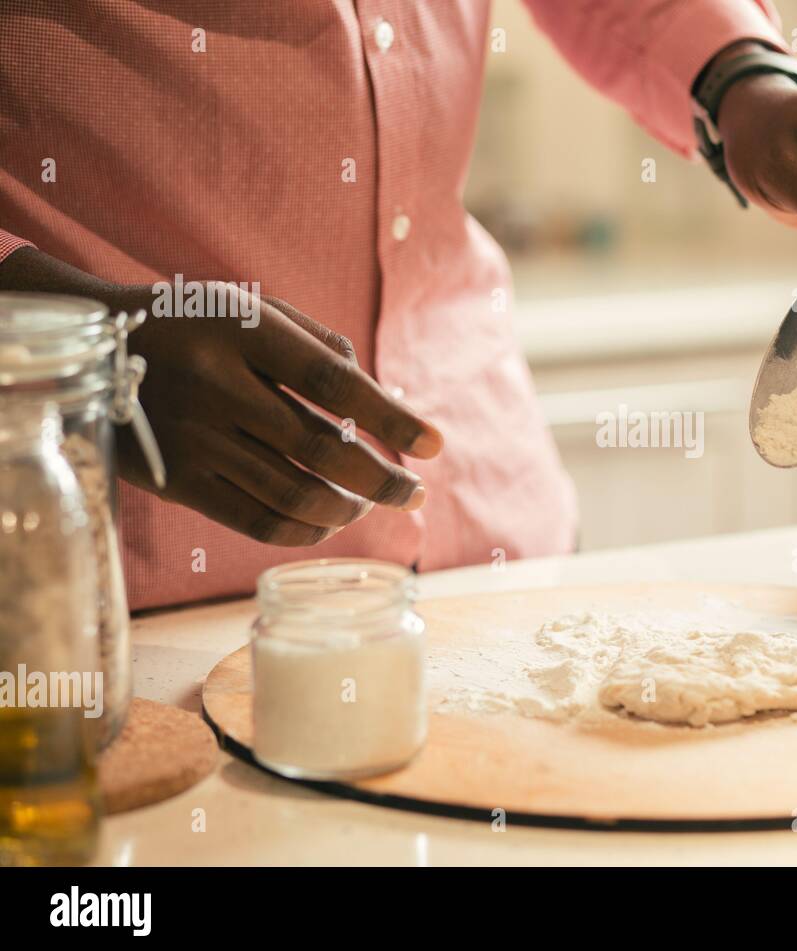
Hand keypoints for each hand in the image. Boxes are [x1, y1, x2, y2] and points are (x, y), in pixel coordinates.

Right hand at [105, 282, 441, 545]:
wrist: (95, 346)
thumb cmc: (201, 324)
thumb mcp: (255, 308)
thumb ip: (321, 346)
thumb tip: (385, 404)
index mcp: (242, 330)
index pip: (333, 382)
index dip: (391, 418)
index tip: (435, 444)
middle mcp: (215, 385)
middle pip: (320, 449)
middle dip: (383, 480)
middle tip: (417, 493)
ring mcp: (193, 439)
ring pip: (293, 495)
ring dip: (349, 509)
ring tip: (373, 505)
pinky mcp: (178, 482)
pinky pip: (256, 522)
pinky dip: (307, 530)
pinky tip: (330, 521)